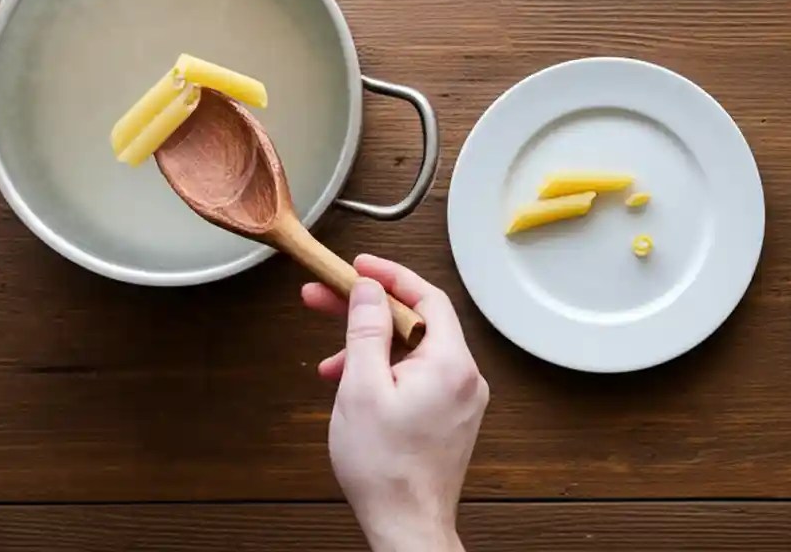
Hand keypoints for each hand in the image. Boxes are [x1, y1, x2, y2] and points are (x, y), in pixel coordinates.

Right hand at [302, 255, 488, 551]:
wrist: (406, 526)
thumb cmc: (386, 469)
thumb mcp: (362, 387)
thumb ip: (365, 330)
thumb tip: (368, 291)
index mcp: (450, 363)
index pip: (426, 296)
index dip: (390, 275)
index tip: (360, 266)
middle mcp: (463, 377)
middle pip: (415, 323)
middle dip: (367, 311)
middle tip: (326, 298)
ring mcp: (458, 399)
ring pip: (411, 353)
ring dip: (369, 348)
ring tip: (329, 361)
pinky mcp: (448, 418)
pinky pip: (416, 378)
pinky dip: (384, 373)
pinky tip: (353, 386)